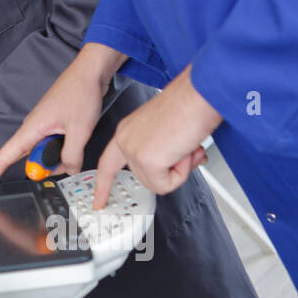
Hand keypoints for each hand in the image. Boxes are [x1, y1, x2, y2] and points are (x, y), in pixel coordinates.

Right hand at [0, 42, 126, 193]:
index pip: (4, 156)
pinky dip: (65, 149)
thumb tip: (68, 171)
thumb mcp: (79, 129)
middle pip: (29, 160)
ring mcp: (43, 128)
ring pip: (45, 154)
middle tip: (68, 158)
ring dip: (60, 156)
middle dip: (46, 166)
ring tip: (77, 138)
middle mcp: (33, 130)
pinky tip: (77, 137)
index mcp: (31, 129)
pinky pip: (54, 146)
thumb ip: (71, 155)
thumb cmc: (80, 93)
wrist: (89, 73)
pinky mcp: (53, 127)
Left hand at [93, 64, 220, 207]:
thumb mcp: (165, 132)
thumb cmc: (189, 105)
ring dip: (179, 169)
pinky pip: (166, 184)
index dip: (104, 184)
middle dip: (170, 170)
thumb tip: (171, 166)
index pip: (109, 163)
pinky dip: (182, 172)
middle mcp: (126, 139)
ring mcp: (134, 150)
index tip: (99, 201)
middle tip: (186, 151)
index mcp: (128, 130)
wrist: (198, 96)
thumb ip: (160, 151)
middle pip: (144, 177)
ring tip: (186, 146)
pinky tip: (185, 151)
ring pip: (157, 182)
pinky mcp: (147, 160)